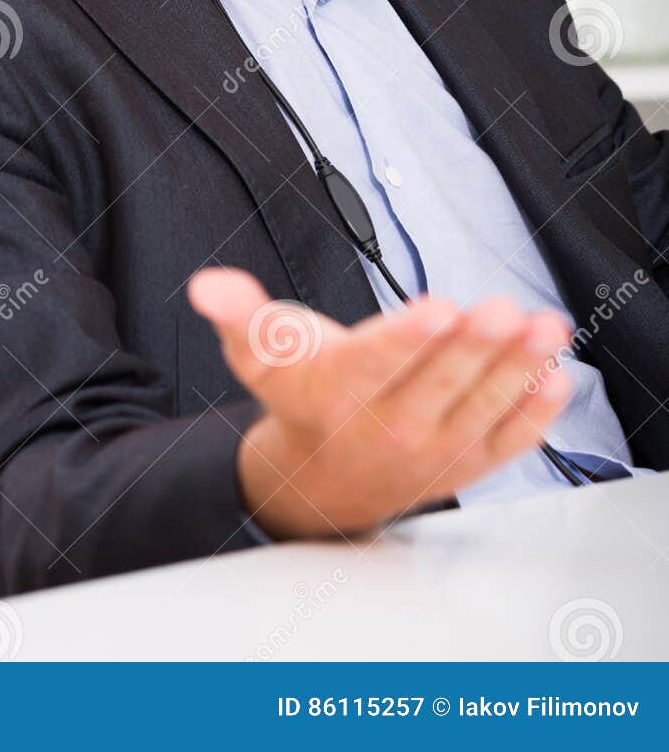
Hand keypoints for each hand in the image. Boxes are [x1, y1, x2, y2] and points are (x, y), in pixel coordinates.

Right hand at [187, 267, 572, 539]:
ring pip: (483, 406)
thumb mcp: (260, 353)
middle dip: (476, 345)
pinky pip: (508, 441)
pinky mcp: (470, 462)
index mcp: (338, 393)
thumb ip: (239, 312)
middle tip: (504, 311)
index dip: (410, 337)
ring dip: (520, 369)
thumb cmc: (302, 400)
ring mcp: (436, 448)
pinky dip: (536, 414)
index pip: (377, 362)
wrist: (321, 482)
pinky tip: (556, 379)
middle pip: (440, 381)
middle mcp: (390, 425)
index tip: (439, 309)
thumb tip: (208, 284)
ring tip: (546, 330)